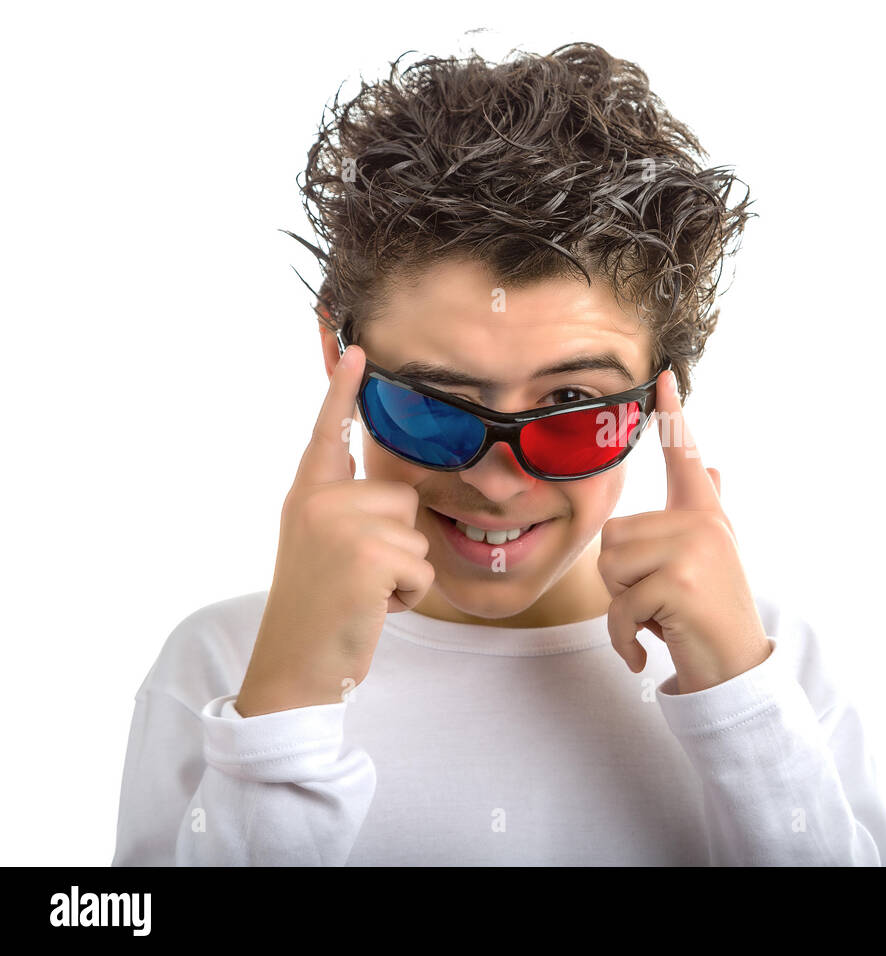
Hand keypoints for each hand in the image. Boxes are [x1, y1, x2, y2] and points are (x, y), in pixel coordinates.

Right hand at [236, 344, 435, 715]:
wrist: (294, 668)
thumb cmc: (320, 611)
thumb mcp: (322, 548)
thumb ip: (347, 512)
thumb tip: (395, 496)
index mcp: (306, 496)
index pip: (327, 434)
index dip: (342, 391)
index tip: (359, 348)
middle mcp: (318, 501)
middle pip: (402, 496)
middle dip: (398, 541)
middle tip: (358, 577)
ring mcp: (340, 525)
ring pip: (416, 533)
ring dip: (404, 572)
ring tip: (363, 594)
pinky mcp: (367, 555)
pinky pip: (421, 567)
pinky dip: (408, 596)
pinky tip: (372, 609)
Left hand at [597, 370, 771, 693]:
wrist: (737, 671)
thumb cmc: (714, 615)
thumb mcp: (713, 557)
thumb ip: (706, 511)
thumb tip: (714, 468)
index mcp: (705, 515)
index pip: (685, 457)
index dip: (673, 416)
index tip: (662, 375)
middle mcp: (703, 523)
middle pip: (614, 533)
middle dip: (619, 581)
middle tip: (654, 603)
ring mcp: (694, 550)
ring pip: (610, 566)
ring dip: (620, 608)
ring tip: (657, 620)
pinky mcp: (680, 583)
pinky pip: (620, 605)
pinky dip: (623, 637)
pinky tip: (645, 652)